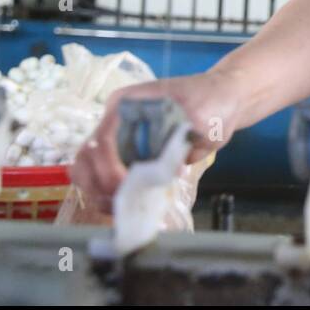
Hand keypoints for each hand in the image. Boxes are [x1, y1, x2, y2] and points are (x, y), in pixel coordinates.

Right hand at [70, 68, 245, 213]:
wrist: (223, 101)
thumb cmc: (211, 100)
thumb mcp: (201, 117)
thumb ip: (184, 140)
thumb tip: (170, 169)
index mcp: (127, 104)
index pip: (103, 138)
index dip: (109, 167)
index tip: (128, 185)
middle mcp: (116, 122)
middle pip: (87, 156)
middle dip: (97, 184)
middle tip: (120, 202)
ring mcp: (120, 140)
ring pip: (90, 171)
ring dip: (101, 194)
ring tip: (122, 208)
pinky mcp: (129, 158)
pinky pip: (109, 180)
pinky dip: (113, 196)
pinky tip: (131, 205)